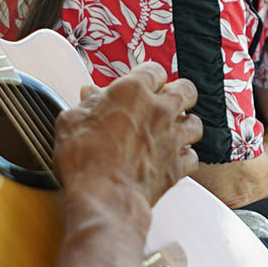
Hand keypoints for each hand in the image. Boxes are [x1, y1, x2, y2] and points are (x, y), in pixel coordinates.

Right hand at [53, 63, 201, 207]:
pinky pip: (193, 156)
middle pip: (186, 90)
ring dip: (186, 124)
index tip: (143, 83)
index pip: (154, 70)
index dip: (149, 76)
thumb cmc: (84, 159)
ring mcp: (173, 138)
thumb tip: (89, 94)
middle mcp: (159, 110)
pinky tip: (172, 157)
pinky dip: (185, 157)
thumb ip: (86, 103)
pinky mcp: (178, 165)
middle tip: (167, 100)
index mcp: (133, 91)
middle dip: (179, 93)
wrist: (103, 196)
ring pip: (195, 123)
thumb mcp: (71, 121)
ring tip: (173, 129)